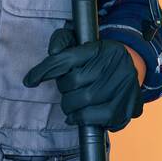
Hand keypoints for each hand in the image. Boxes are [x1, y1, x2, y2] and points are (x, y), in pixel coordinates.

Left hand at [23, 22, 143, 131]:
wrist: (131, 71)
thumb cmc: (98, 59)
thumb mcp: (81, 43)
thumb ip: (62, 41)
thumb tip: (52, 52)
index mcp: (101, 48)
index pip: (67, 59)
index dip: (45, 70)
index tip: (30, 81)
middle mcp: (115, 65)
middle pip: (74, 81)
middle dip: (64, 89)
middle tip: (68, 89)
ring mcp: (123, 87)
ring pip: (83, 100)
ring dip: (70, 106)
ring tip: (72, 103)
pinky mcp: (124, 109)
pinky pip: (94, 117)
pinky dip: (80, 118)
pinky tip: (78, 116)